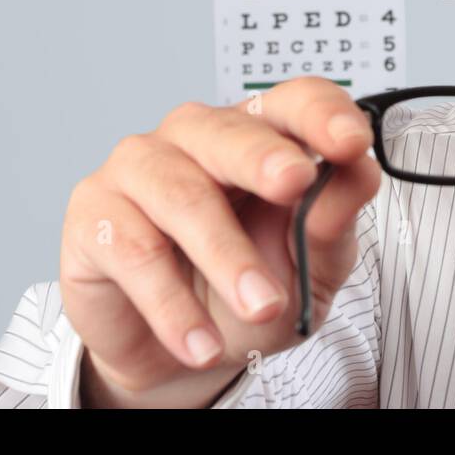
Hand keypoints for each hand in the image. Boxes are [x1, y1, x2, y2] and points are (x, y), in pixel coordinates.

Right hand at [59, 77, 379, 407]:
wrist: (183, 352)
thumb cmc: (248, 292)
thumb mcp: (310, 270)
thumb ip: (334, 223)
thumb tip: (359, 176)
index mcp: (260, 135)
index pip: (294, 102)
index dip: (322, 116)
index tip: (351, 144)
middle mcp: (197, 137)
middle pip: (230, 132)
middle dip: (265, 158)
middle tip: (296, 182)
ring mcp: (140, 168)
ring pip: (183, 195)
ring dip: (226, 256)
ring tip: (261, 306)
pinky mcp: (94, 213)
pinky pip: (134, 250)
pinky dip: (173, 305)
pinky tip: (200, 341)